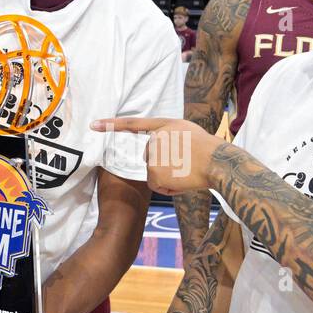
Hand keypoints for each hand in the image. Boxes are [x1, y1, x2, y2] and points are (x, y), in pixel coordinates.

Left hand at [91, 116, 223, 195]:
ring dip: (168, 177)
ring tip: (188, 172)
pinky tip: (183, 182)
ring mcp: (154, 154)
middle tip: (186, 165)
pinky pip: (157, 185)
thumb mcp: (189, 132)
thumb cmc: (210, 150)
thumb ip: (171, 136)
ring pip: (154, 172)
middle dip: (164, 165)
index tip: (94, 125)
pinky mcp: (154, 171)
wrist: (218, 162)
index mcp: (165, 124)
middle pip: (150, 157)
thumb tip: (160, 151)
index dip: (112, 124)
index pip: (133, 124)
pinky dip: (168, 188)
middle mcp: (156, 137)